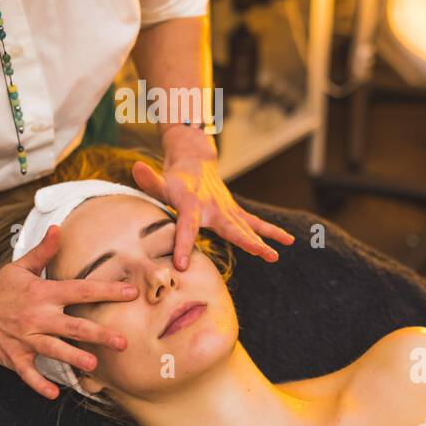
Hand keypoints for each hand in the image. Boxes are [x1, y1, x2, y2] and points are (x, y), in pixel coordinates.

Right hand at [0, 225, 136, 398]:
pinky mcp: (13, 356)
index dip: (107, 291)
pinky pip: (28, 373)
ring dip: (74, 358)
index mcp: (43, 293)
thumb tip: (58, 228)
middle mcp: (37, 316)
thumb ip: (44, 251)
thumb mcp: (20, 266)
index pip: (81, 289)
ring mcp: (25, 338)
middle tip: (122, 342)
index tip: (131, 293)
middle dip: (99, 334)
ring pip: (54, 350)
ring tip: (93, 365)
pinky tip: (55, 394)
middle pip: (73, 326)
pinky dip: (39, 384)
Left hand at [131, 132, 294, 270]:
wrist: (196, 161)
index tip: (182, 265)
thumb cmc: (174, 179)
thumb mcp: (161, 180)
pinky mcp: (235, 212)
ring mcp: (227, 210)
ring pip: (246, 227)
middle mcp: (213, 208)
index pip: (186, 227)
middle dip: (244, 242)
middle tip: (259, 253)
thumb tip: (136, 168)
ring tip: (274, 255)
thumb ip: (150, 181)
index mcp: (191, 205)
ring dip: (261, 240)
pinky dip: (271, 231)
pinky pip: (255, 223)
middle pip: (230, 228)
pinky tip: (289, 242)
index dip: (183, 244)